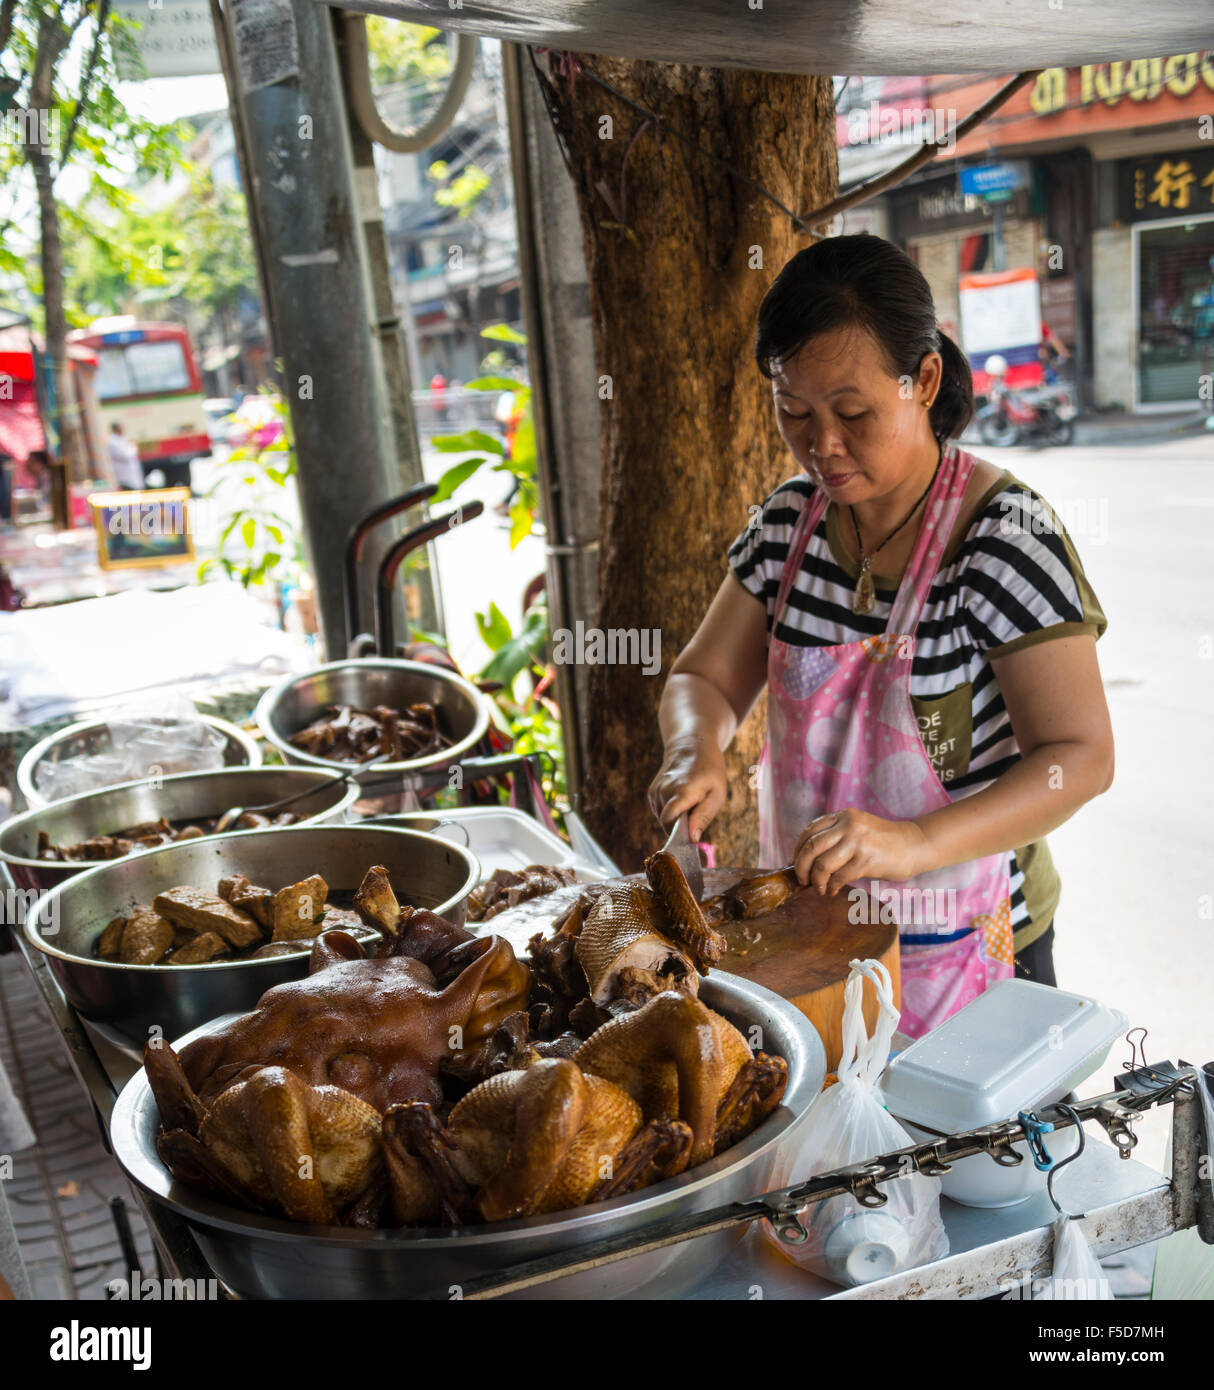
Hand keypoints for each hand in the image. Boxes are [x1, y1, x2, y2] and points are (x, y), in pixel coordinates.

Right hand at [647, 736, 726, 839]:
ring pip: (663, 819)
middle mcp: (664, 791)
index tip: (691, 835)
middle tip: (696, 813)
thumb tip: (693, 838)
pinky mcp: (652, 792)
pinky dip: (671, 811)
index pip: (669, 822)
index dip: (679, 833)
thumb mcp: (717, 794)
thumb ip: (704, 817)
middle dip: (680, 826)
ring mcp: (656, 791)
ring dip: (676, 818)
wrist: (691, 747)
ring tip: (690, 803)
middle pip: (667, 823)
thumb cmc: (709, 771)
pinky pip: (660, 812)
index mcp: (682, 791)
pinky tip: (681, 800)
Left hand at [793, 809, 930, 895]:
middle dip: (801, 867)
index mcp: (843, 816)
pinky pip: (840, 876)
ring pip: (823, 863)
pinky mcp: (867, 859)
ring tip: (820, 888)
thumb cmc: (883, 841)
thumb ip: (835, 836)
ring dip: (817, 880)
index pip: (809, 831)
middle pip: (811, 847)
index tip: (795, 864)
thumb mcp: (857, 828)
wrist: (915, 844)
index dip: (797, 850)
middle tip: (802, 880)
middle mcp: (849, 825)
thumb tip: (806, 858)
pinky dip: (833, 886)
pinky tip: (834, 890)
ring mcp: (858, 841)